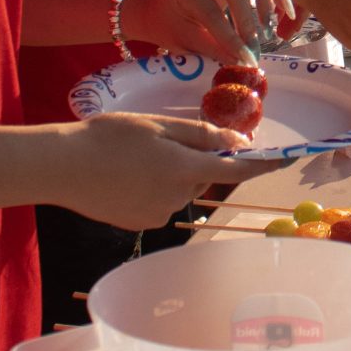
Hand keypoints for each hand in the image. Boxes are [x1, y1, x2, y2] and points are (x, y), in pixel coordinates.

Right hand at [56, 110, 278, 227]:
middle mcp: (178, 198)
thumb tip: (239, 145)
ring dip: (173, 172)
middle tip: (165, 138)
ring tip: (136, 156)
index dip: (265, 164)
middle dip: (196, 159)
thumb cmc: (108, 137)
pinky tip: (128, 176)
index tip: (289, 159)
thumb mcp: (158, 126)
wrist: (60, 167)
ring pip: (182, 188)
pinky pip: (161, 201)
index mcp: (185, 170)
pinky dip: (154, 187)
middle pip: (204, 176)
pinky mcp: (141, 224)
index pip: (237, 169)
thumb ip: (201, 135)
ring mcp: (159, 215)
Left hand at [125, 0, 296, 63]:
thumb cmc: (170, 26)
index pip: (211, 12)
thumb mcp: (186, 41)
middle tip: (257, 46)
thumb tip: (244, 63)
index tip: (247, 59)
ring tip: (270, 30)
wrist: (161, 7)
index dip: (231, 38)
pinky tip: (285, 13)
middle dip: (250, 19)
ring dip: (267, 2)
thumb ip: (214, 49)